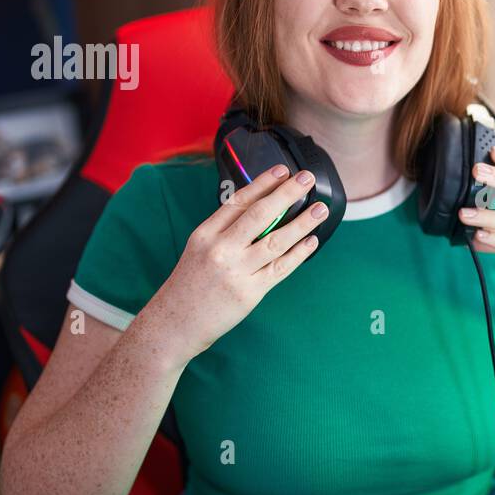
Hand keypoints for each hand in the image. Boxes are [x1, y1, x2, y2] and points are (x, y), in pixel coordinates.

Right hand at [142, 164, 328, 364]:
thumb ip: (226, 231)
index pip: (238, 201)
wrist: (174, 324)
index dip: (263, 183)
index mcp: (206, 234)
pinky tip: (311, 241)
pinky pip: (281, 268)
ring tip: (320, 209)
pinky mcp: (250, 292)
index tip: (282, 170)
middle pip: (260, 215)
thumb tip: (262, 210)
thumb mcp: (199, 249)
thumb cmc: (190, 285)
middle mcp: (220, 249)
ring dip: (303, 223)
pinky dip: (299, 253)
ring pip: (277, 240)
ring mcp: (236, 271)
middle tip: (307, 179)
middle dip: (287, 194)